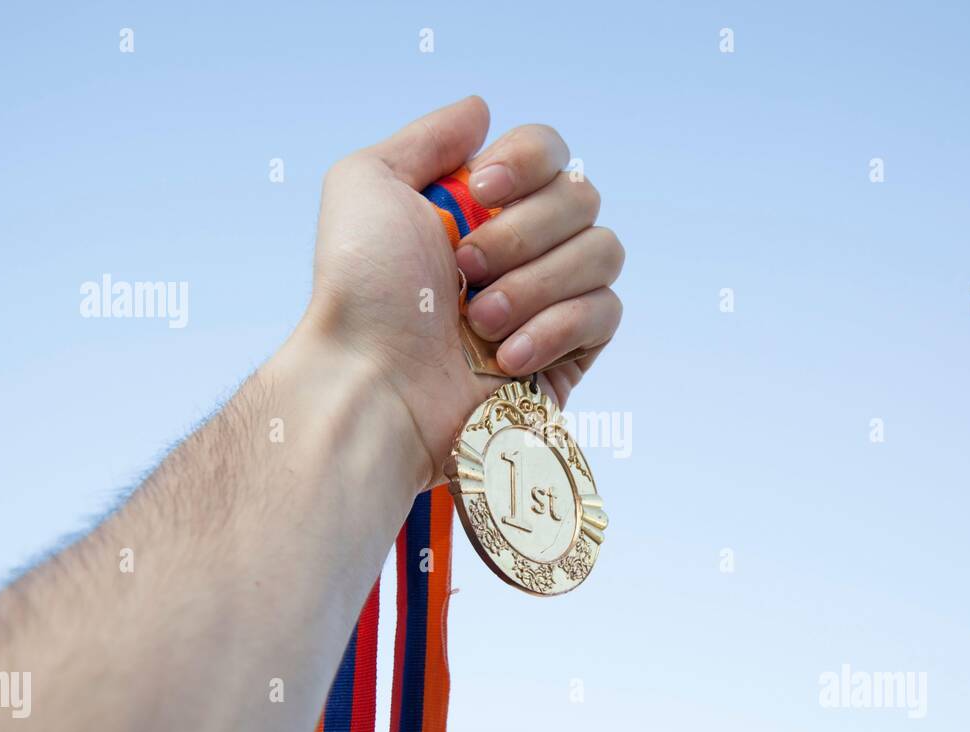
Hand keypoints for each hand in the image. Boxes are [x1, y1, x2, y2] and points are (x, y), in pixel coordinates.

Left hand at [302, 96, 624, 487]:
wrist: (375, 384)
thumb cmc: (362, 291)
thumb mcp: (366, 185)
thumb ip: (428, 137)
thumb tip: (484, 110)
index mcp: (481, 205)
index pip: (549, 151)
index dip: (527, 161)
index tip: (481, 191)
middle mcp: (521, 246)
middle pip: (581, 197)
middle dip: (522, 233)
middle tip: (465, 268)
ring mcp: (550, 299)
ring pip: (603, 251)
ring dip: (536, 283)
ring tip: (481, 321)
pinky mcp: (571, 353)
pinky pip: (606, 313)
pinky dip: (556, 328)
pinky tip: (507, 356)